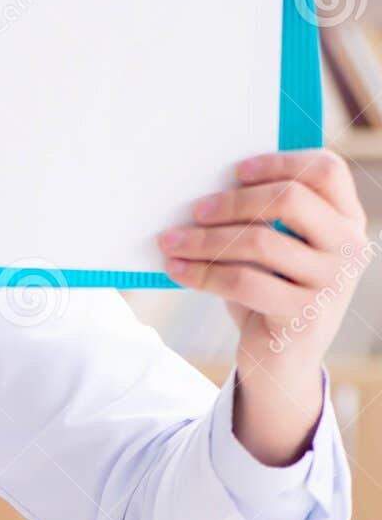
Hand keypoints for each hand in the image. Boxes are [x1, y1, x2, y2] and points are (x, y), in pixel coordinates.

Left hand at [158, 148, 369, 463]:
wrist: (281, 358)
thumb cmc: (270, 286)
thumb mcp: (274, 246)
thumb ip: (261, 216)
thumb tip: (203, 184)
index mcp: (347, 218)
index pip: (327, 170)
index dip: (280, 162)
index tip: (236, 170)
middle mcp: (350, 246)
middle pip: (291, 198)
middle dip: (232, 201)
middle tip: (194, 210)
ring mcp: (332, 282)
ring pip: (259, 241)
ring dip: (204, 239)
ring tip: (169, 241)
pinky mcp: (304, 315)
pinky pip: (242, 282)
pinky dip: (201, 272)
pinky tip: (176, 268)